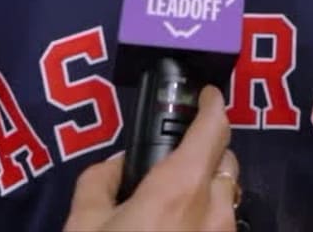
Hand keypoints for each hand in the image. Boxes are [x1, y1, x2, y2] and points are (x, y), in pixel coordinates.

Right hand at [63, 85, 239, 231]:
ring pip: (229, 195)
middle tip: (175, 156)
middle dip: (206, 150)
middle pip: (226, 160)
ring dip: (208, 187)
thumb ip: (99, 182)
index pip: (213, 128)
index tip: (206, 95)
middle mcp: (214, 210)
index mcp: (180, 189)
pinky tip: (181, 226)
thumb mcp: (84, 224)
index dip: (211, 104)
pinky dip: (208, 216)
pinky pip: (224, 224)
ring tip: (176, 197)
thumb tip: (116, 164)